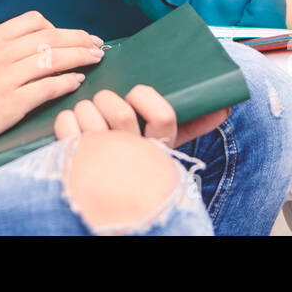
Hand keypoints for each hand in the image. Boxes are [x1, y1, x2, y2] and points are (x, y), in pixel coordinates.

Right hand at [0, 11, 104, 163]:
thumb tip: (20, 50)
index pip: (34, 21)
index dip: (60, 27)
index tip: (75, 35)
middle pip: (52, 37)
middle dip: (80, 38)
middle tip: (99, 44)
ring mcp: (5, 78)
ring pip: (55, 59)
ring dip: (81, 56)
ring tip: (97, 59)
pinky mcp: (10, 104)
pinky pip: (47, 88)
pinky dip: (66, 83)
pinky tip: (78, 82)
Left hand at [54, 84, 229, 148]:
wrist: (102, 199)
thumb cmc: (135, 158)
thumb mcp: (163, 144)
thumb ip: (193, 125)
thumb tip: (224, 109)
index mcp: (157, 148)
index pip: (164, 117)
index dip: (148, 99)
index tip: (137, 92)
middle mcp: (131, 156)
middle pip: (122, 113)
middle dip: (108, 98)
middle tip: (105, 102)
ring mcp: (102, 160)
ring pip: (90, 116)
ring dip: (85, 106)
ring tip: (87, 112)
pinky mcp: (74, 161)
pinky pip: (67, 125)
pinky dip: (66, 118)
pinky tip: (72, 123)